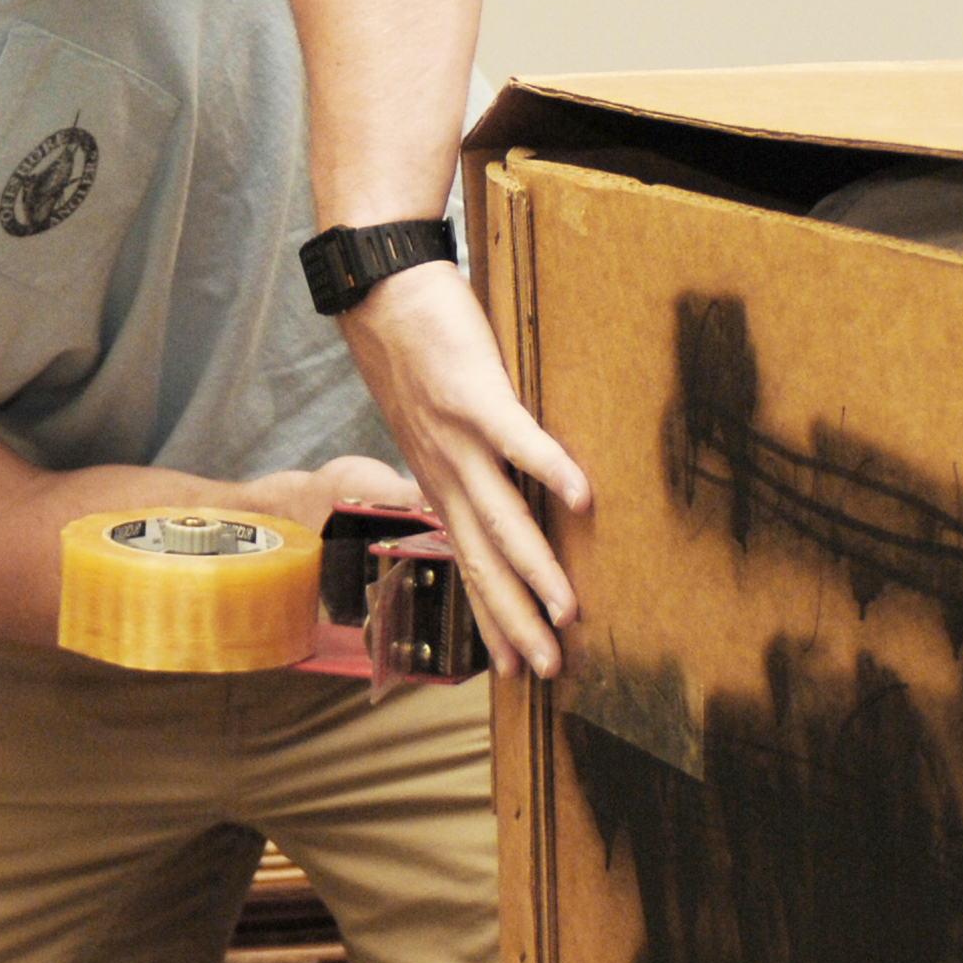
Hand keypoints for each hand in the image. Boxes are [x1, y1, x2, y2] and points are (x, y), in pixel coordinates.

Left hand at [336, 261, 590, 678]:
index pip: (466, 565)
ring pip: (500, 517)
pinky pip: (516, 440)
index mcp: (438, 482)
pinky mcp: (475, 394)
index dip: (489, 618)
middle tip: (548, 670)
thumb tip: (494, 488)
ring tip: (568, 610)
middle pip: (484, 561)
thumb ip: (460, 459)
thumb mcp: (430, 422)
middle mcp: (445, 473)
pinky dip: (548, 469)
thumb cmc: (414, 352)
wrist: (380, 292)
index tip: (511, 670)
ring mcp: (458, 437)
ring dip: (535, 568)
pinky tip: (582, 498)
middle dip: (516, 621)